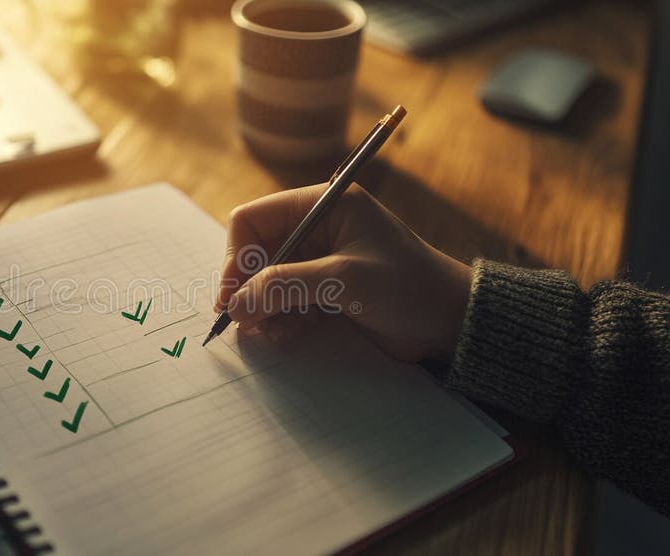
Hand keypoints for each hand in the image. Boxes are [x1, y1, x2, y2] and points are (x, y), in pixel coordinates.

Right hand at [216, 183, 471, 361]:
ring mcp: (320, 259)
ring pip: (267, 280)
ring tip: (270, 331)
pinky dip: (279, 318)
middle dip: (247, 287)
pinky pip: (284, 300)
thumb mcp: (344, 280)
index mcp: (324, 204)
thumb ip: (285, 285)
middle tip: (244, 321)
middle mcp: (318, 226)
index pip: (254, 219)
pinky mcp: (325, 289)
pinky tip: (288, 333)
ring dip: (262, 307)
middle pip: (256, 252)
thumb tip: (236, 304)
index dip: (235, 256)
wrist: (451, 321)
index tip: (230, 295)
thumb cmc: (409, 287)